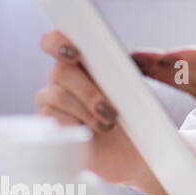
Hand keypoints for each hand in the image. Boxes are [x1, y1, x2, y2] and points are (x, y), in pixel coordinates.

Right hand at [34, 30, 149, 185]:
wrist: (134, 153)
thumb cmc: (139, 120)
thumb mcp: (145, 92)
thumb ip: (145, 71)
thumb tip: (143, 58)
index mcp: (86, 62)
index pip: (57, 41)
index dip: (58, 42)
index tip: (75, 54)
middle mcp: (66, 78)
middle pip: (60, 71)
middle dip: (87, 92)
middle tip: (109, 111)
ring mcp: (54, 101)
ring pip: (55, 96)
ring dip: (85, 112)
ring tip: (107, 125)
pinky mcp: (49, 124)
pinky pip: (50, 119)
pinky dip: (72, 126)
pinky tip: (87, 134)